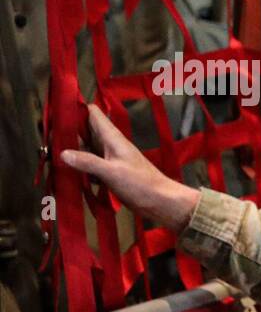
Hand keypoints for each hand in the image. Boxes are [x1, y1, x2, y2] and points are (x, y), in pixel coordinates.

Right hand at [61, 104, 199, 231]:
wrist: (161, 202)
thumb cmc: (141, 184)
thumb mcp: (111, 172)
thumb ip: (88, 162)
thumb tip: (63, 153)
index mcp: (113, 138)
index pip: (93, 114)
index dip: (76, 109)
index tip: (56, 112)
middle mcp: (111, 145)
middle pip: (86, 131)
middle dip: (69, 132)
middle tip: (47, 137)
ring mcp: (111, 159)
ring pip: (88, 149)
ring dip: (73, 150)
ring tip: (53, 154)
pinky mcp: (112, 173)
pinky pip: (92, 165)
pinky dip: (81, 166)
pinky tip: (69, 172)